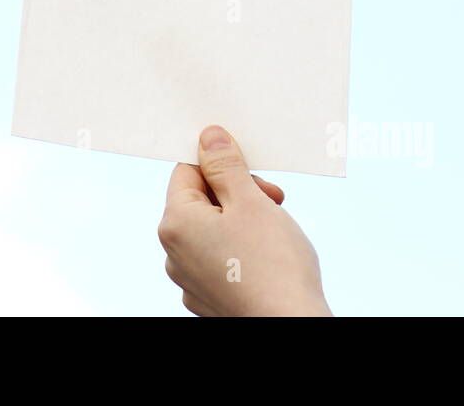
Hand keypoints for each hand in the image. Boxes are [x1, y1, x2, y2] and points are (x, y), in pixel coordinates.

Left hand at [158, 125, 330, 316]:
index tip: (252, 171)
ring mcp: (190, 280)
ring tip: (275, 229)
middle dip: (237, 193)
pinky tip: (268, 257)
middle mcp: (173, 254)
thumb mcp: (250, 201)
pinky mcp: (209, 298)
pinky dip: (241, 249)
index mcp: (175, 224)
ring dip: (242, 219)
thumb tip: (208, 137)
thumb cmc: (273, 265)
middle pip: (200, 201)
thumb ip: (225, 166)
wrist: (290, 325)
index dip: (221, 165)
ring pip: (212, 230)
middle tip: (273, 198)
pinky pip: (220, 258)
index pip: (187, 172)